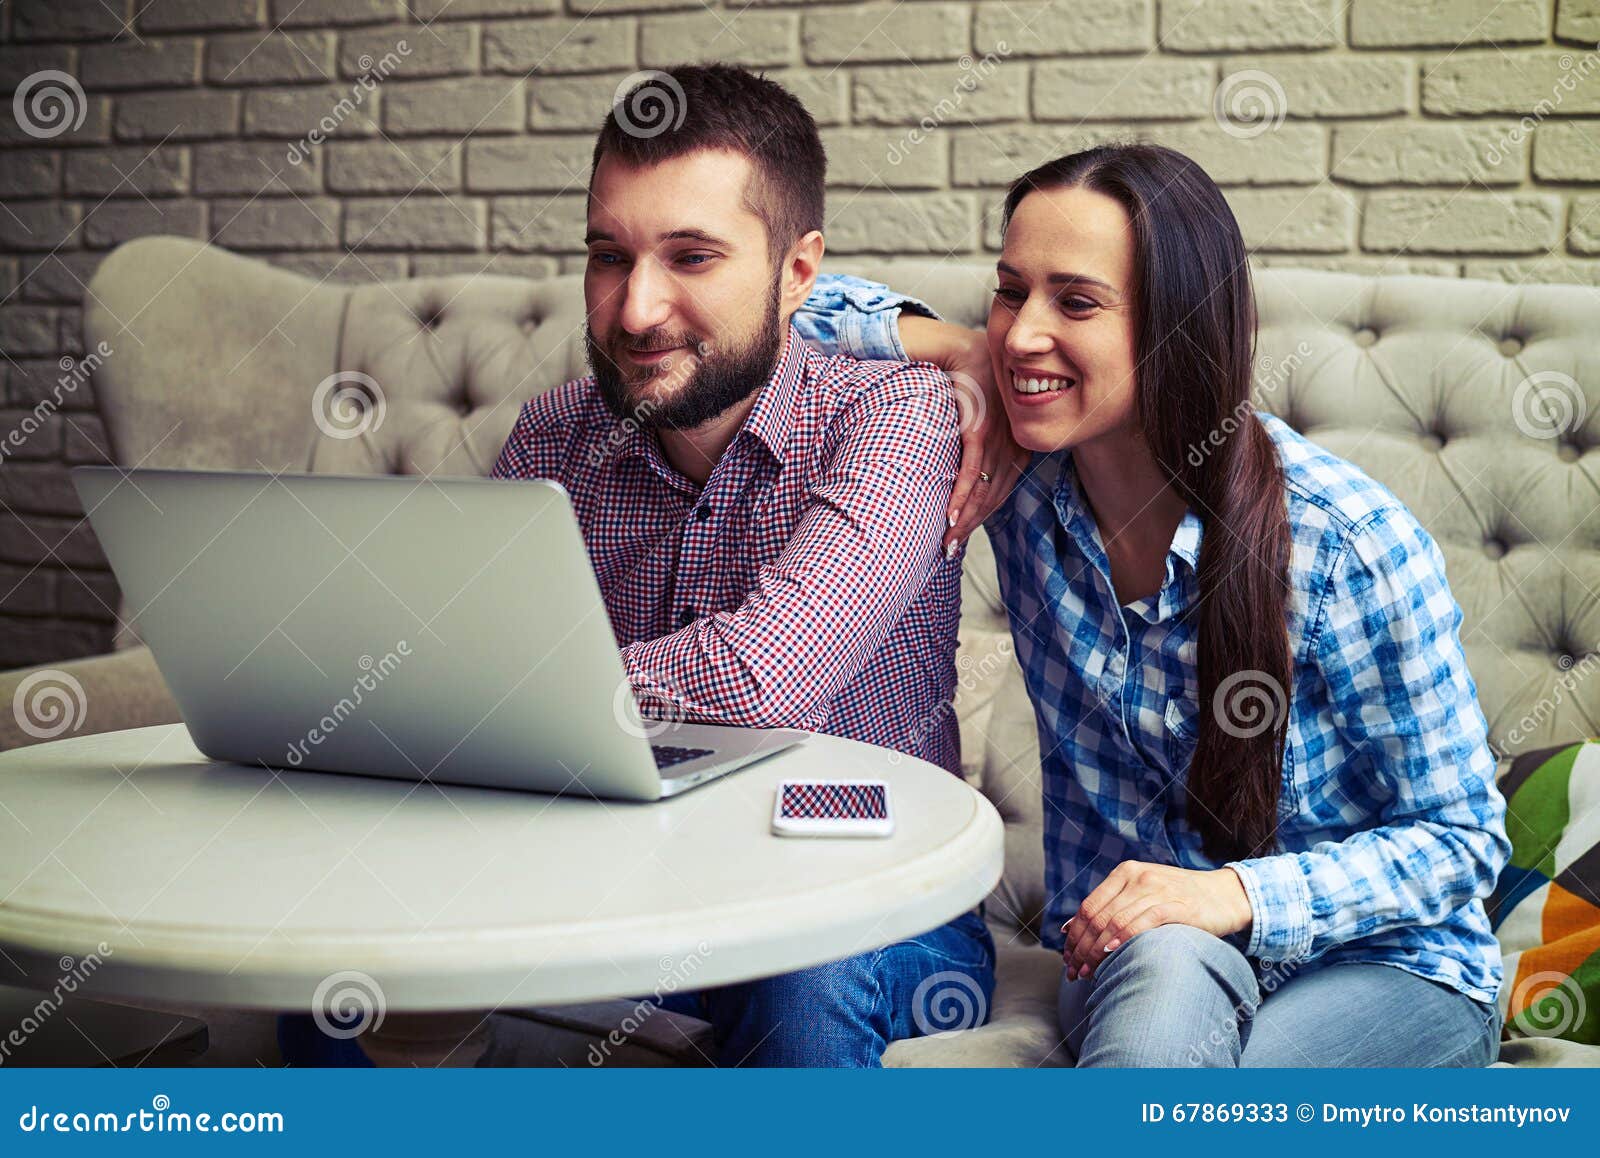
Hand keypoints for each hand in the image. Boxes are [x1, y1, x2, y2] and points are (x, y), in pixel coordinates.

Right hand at [943, 330, 1026, 553]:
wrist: (967, 353)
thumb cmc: (974, 387)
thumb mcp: (985, 420)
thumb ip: (983, 449)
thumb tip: (968, 479)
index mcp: (1017, 448)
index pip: (1000, 493)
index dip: (981, 518)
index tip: (961, 537)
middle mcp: (1011, 448)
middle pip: (991, 498)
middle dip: (970, 527)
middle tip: (948, 549)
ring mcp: (997, 441)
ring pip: (981, 491)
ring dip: (963, 520)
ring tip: (946, 541)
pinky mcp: (978, 432)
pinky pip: (970, 472)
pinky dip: (960, 496)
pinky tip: (951, 515)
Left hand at [1062, 862, 1253, 980]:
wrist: (1224, 895)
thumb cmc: (1179, 900)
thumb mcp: (1142, 894)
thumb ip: (1111, 906)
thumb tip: (1069, 928)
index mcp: (1124, 873)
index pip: (1088, 906)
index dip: (1074, 934)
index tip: (1067, 958)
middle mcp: (1137, 877)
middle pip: (1098, 916)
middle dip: (1081, 947)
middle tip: (1074, 972)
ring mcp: (1157, 889)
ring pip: (1115, 921)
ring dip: (1096, 951)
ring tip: (1088, 972)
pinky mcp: (1176, 905)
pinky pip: (1142, 922)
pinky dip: (1122, 938)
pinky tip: (1109, 953)